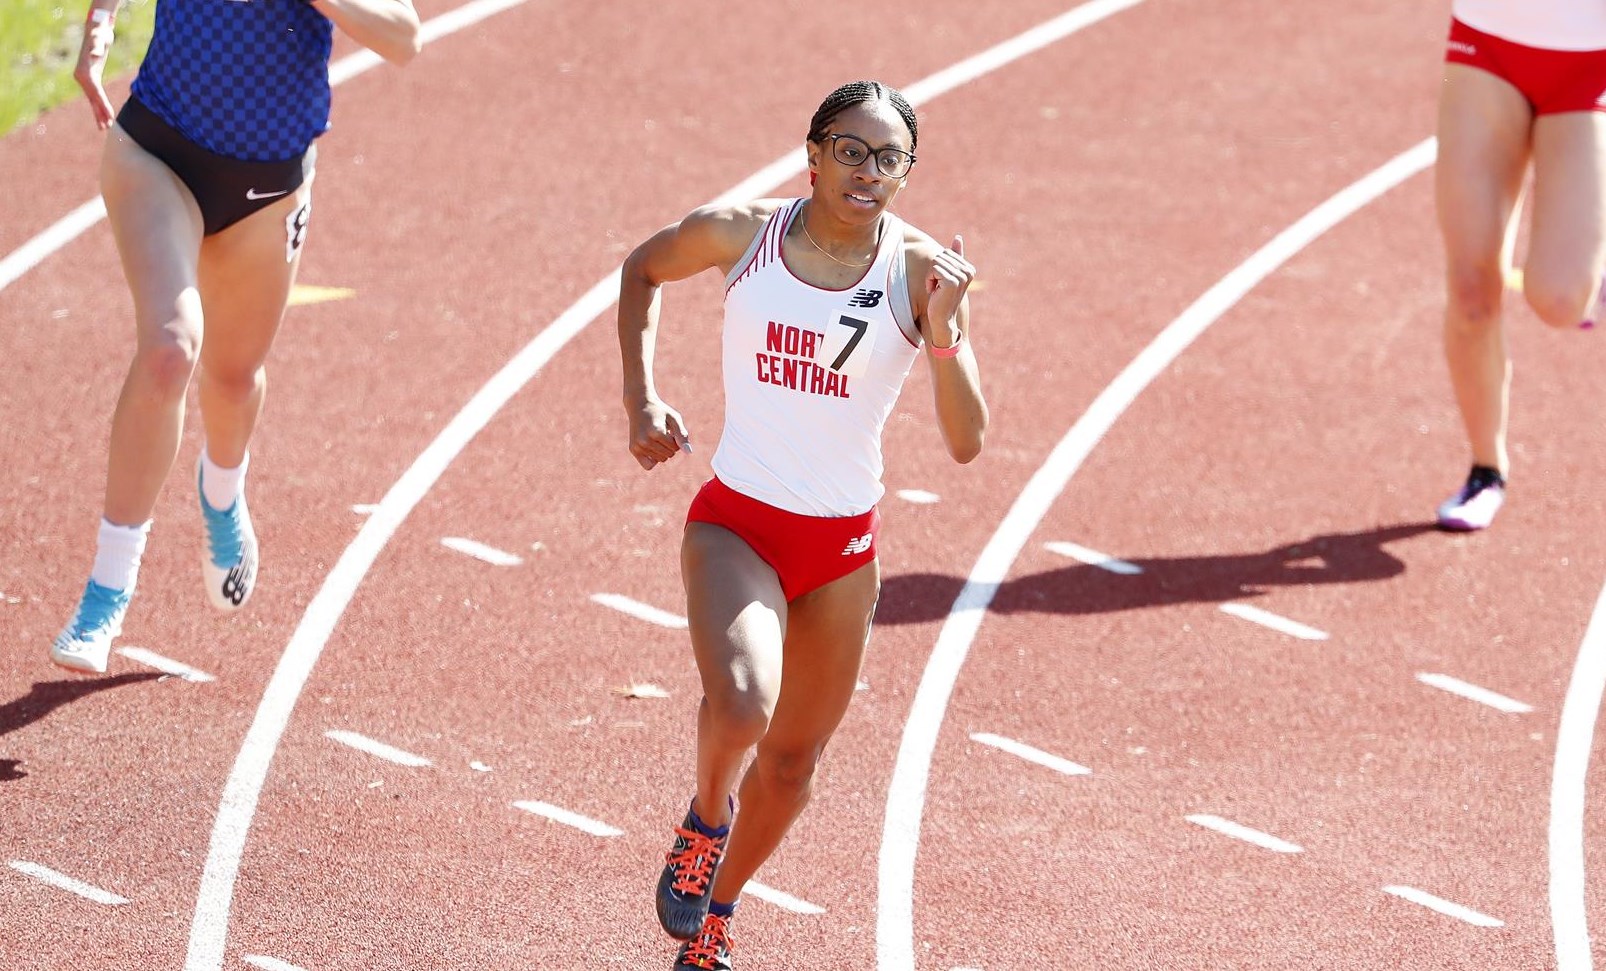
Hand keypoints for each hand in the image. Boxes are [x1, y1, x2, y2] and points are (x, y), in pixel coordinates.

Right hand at [74, 10, 116, 129]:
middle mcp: (81, 77)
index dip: (103, 105)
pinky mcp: (91, 78)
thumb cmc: (99, 35)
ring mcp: (85, 79)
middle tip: (106, 128)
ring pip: (92, 99)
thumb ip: (97, 47)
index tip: (110, 116)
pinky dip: (99, 105)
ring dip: (99, 113)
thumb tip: (94, 53)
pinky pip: (95, 96)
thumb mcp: (99, 39)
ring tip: (105, 127)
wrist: (95, 31)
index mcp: (84, 72)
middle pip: (92, 99)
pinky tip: (104, 115)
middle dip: (100, 113)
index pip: (95, 92)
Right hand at [627, 396, 692, 470]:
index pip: (675, 447)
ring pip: (660, 460)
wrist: (639, 405)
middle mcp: (645, 440)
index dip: (676, 439)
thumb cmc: (660, 412)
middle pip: (668, 455)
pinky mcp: (633, 449)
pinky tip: (652, 448)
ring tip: (656, 437)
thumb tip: (689, 452)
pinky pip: (648, 466)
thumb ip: (682, 434)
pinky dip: (653, 460)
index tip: (670, 429)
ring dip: (662, 451)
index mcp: (656, 432)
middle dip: (670, 446)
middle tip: (663, 432)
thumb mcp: (674, 418)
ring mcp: (637, 446)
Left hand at [925, 234, 973, 346]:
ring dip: (930, 277)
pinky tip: (934, 293)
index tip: (942, 283)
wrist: (942, 320)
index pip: (946, 253)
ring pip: (936, 262)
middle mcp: (968, 271)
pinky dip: (929, 281)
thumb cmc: (942, 298)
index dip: (939, 267)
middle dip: (934, 271)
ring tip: (937, 291)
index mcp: (969, 268)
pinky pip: (933, 270)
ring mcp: (961, 276)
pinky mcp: (952, 282)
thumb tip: (958, 237)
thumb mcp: (949, 275)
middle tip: (938, 288)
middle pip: (940, 256)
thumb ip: (955, 257)